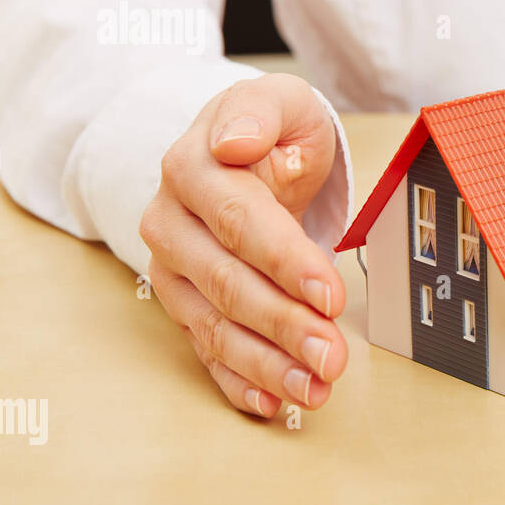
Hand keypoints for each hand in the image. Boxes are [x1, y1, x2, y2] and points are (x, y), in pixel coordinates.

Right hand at [140, 73, 346, 415]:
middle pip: (229, 283)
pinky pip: (208, 350)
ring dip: (267, 364)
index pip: (241, 223)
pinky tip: (275, 404)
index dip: (286, 261)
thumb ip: (258, 110)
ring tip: (315, 389)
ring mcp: (174, 271)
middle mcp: (172, 225)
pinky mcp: (185, 304)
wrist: (240, 151)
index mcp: (192, 170)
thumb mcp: (277, 100)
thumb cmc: (268, 130)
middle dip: (283, 326)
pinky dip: (240, 382)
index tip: (330, 294)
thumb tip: (235, 141)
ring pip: (216, 325)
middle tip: (331, 356)